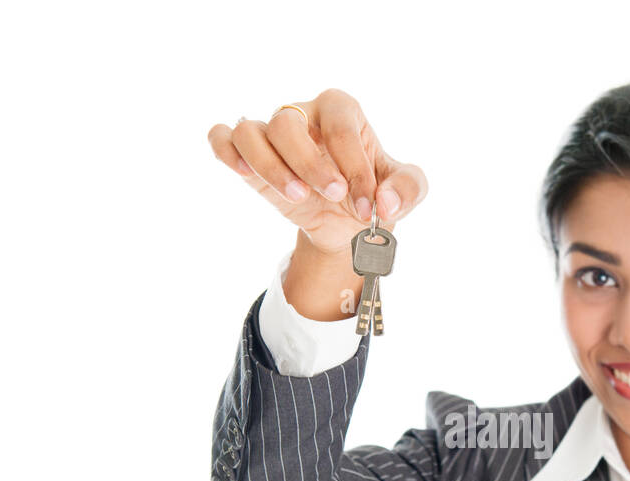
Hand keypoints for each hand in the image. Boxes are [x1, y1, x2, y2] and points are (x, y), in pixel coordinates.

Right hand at [207, 89, 427, 253]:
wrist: (346, 221)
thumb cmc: (373, 192)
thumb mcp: (404, 190)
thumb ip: (407, 189)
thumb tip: (384, 201)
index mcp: (341, 111)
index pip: (340, 127)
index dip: (354, 168)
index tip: (367, 205)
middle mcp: (302, 114)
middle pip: (288, 124)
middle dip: (310, 165)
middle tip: (333, 195)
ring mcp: (272, 133)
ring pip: (251, 133)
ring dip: (270, 167)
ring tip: (296, 196)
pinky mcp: (249, 156)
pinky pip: (222, 137)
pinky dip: (226, 150)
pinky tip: (243, 172)